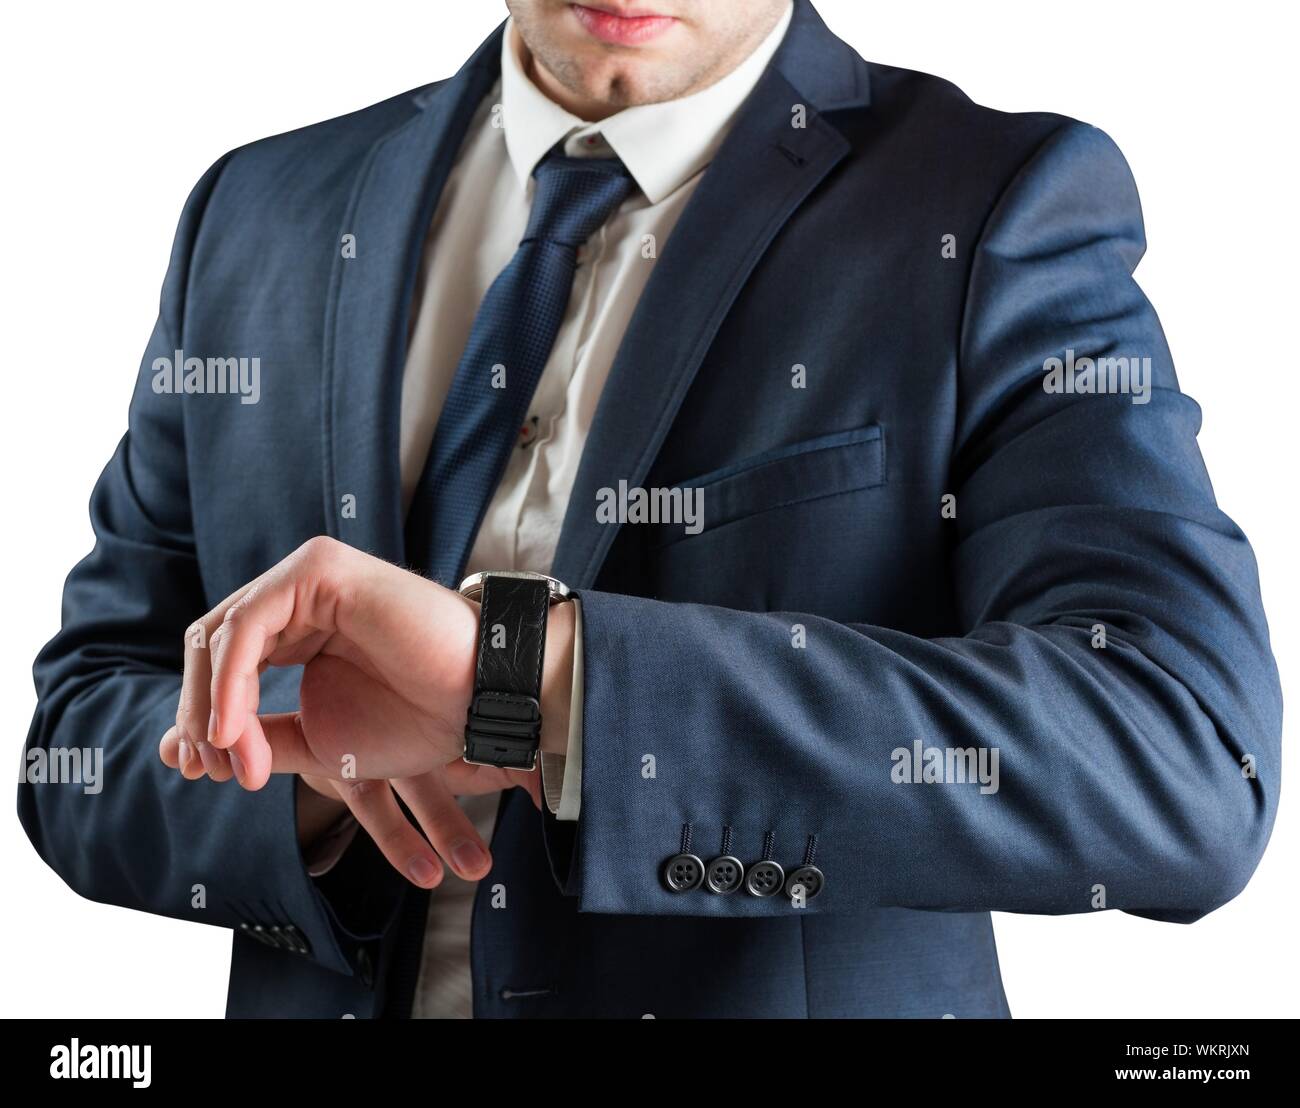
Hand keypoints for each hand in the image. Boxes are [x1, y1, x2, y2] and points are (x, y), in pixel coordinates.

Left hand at [157, 537, 573, 882]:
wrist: (482, 701)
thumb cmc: (419, 719)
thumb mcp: (320, 739)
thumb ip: (259, 737)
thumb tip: (187, 749)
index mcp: (299, 626)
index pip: (221, 663)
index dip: (202, 719)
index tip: (207, 774)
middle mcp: (299, 593)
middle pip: (209, 645)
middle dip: (197, 713)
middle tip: (209, 769)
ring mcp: (309, 576)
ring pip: (219, 635)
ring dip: (211, 706)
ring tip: (232, 760)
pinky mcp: (321, 571)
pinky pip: (247, 625)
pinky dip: (229, 682)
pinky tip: (234, 730)